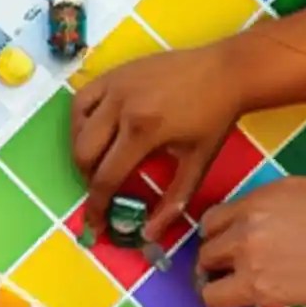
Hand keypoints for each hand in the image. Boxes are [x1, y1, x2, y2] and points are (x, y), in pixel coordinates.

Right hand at [72, 45, 240, 239]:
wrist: (228, 71)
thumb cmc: (215, 118)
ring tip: (98, 161)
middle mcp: (121, 107)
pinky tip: (93, 131)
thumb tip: (150, 235)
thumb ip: (173, 202)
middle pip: (84, 154)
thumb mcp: (197, 163)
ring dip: (82, 151)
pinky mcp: (113, 74)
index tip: (95, 222)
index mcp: (143, 131)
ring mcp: (115, 86)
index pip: (106, 177)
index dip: (96, 204)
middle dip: (88, 179)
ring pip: (77, 128)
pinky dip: (80, 121)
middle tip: (102, 189)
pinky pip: (81, 101)